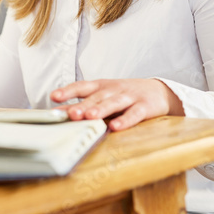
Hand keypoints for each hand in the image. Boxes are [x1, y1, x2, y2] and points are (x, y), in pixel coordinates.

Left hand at [50, 78, 184, 131]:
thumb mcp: (106, 95)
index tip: (54, 97)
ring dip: (101, 109)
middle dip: (82, 105)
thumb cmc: (125, 95)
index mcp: (102, 86)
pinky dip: (125, 120)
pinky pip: (134, 114)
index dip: (68, 91)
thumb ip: (86, 103)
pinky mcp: (145, 106)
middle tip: (70, 113)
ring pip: (113, 103)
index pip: (82, 86)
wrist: (159, 91)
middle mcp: (114, 90)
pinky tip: (116, 127)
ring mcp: (129, 97)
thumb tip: (60, 114)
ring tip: (90, 116)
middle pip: (96, 97)